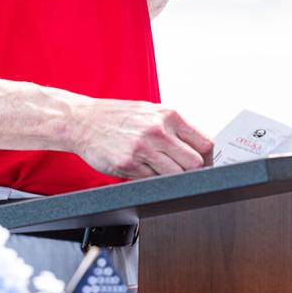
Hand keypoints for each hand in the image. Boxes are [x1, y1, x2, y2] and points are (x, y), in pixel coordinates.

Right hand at [68, 98, 214, 178]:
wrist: (82, 120)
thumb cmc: (117, 116)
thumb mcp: (150, 111)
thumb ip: (174, 127)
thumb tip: (198, 148)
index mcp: (168, 116)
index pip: (204, 143)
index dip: (209, 159)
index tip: (205, 165)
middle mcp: (158, 131)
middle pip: (195, 164)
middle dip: (193, 172)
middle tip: (184, 173)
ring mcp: (143, 149)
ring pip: (175, 176)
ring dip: (171, 178)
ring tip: (160, 170)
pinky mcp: (128, 165)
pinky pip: (152, 181)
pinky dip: (151, 179)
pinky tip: (142, 169)